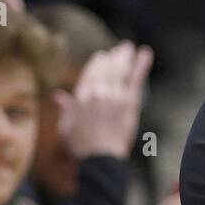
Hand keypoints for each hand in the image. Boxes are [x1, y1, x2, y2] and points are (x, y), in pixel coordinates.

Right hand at [58, 41, 151, 160]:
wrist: (99, 157)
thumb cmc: (80, 146)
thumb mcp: (66, 127)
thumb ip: (65, 108)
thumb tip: (58, 96)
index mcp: (81, 96)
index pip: (90, 73)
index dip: (96, 63)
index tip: (101, 55)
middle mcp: (97, 92)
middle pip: (106, 68)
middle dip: (113, 57)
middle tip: (120, 49)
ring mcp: (114, 95)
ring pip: (120, 69)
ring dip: (125, 56)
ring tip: (128, 47)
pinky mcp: (129, 102)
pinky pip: (136, 79)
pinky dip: (141, 64)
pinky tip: (145, 53)